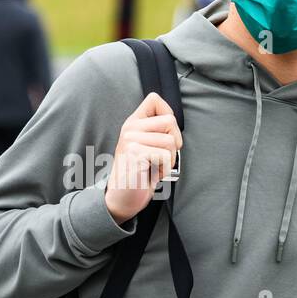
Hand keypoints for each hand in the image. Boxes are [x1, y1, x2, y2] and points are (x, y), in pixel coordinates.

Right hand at [104, 91, 182, 224]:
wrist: (122, 198)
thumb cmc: (139, 173)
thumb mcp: (146, 145)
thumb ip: (155, 130)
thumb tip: (173, 121)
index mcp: (133, 123)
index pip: (154, 99)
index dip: (168, 114)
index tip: (165, 133)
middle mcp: (130, 128)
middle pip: (170, 121)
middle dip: (174, 143)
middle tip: (160, 157)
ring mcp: (131, 140)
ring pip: (170, 142)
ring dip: (169, 160)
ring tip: (154, 166)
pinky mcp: (135, 154)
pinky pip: (166, 157)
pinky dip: (164, 170)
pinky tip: (151, 174)